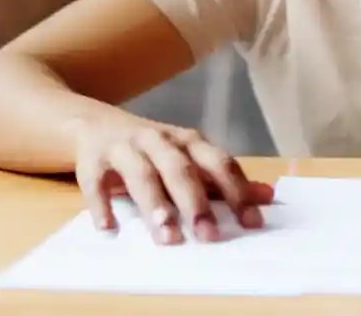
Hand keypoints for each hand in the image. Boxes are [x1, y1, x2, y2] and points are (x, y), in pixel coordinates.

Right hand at [74, 118, 273, 244]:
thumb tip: (267, 197)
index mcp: (188, 141)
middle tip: (208, 235)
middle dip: (195, 202)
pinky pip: (95, 181)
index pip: (218, 163)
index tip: (251, 222)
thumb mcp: (189, 158)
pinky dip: (101, 203)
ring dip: (154, 204)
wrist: (94, 124)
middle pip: (180, 169)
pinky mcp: (92, 159)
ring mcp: (124, 147)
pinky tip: (108, 227)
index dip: (236, 192)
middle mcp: (158, 140)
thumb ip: (224, 179)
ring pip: (141, 173)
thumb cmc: (152, 149)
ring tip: (166, 234)